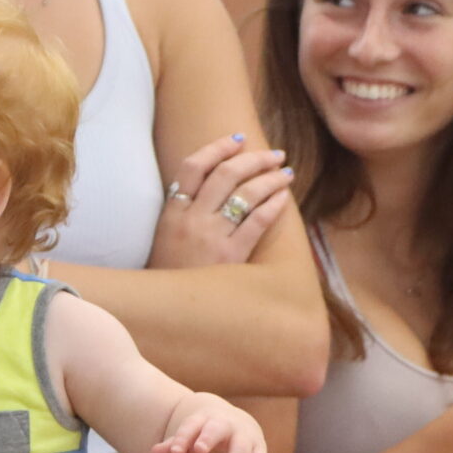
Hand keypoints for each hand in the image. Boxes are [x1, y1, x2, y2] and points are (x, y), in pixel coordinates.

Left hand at [148, 392, 269, 452]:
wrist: (237, 426)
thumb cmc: (205, 437)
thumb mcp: (188, 440)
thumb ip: (172, 447)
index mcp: (207, 419)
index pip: (192, 425)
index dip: (183, 437)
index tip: (175, 452)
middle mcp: (228, 425)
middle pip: (218, 429)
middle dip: (208, 438)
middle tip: (198, 452)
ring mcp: (246, 438)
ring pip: (240, 452)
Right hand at [149, 134, 293, 267]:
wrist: (169, 312)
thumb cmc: (171, 275)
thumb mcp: (166, 237)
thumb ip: (184, 209)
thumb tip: (212, 182)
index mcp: (172, 212)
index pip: (193, 166)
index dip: (217, 147)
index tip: (238, 139)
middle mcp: (191, 220)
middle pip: (226, 173)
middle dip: (255, 158)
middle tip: (275, 155)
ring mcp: (211, 237)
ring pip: (246, 193)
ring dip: (271, 177)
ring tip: (286, 173)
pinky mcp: (230, 257)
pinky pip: (257, 221)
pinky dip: (273, 205)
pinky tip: (283, 198)